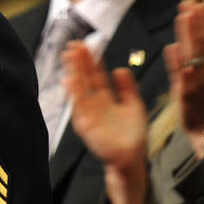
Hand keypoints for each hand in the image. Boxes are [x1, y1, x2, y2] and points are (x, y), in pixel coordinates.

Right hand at [62, 41, 149, 203]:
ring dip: (73, 72)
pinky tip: (69, 80)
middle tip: (74, 44)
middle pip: (85, 78)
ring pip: (79, 88)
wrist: (131, 159)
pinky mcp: (85, 125)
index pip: (96, 75)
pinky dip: (74, 93)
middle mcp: (94, 104)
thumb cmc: (132, 136)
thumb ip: (128, 88)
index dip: (92, 60)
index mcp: (106, 98)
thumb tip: (120, 69)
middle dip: (80, 61)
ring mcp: (88, 114)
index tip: (88, 44)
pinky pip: (78, 106)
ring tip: (69, 55)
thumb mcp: (134, 106)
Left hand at [164, 1, 203, 156]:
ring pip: (194, 54)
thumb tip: (184, 41)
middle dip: (197, 22)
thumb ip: (196, 59)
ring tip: (183, 16)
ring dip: (189, 35)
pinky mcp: (187, 94)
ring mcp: (200, 83)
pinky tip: (172, 48)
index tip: (198, 4)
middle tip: (189, 3)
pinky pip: (182, 76)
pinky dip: (178, 62)